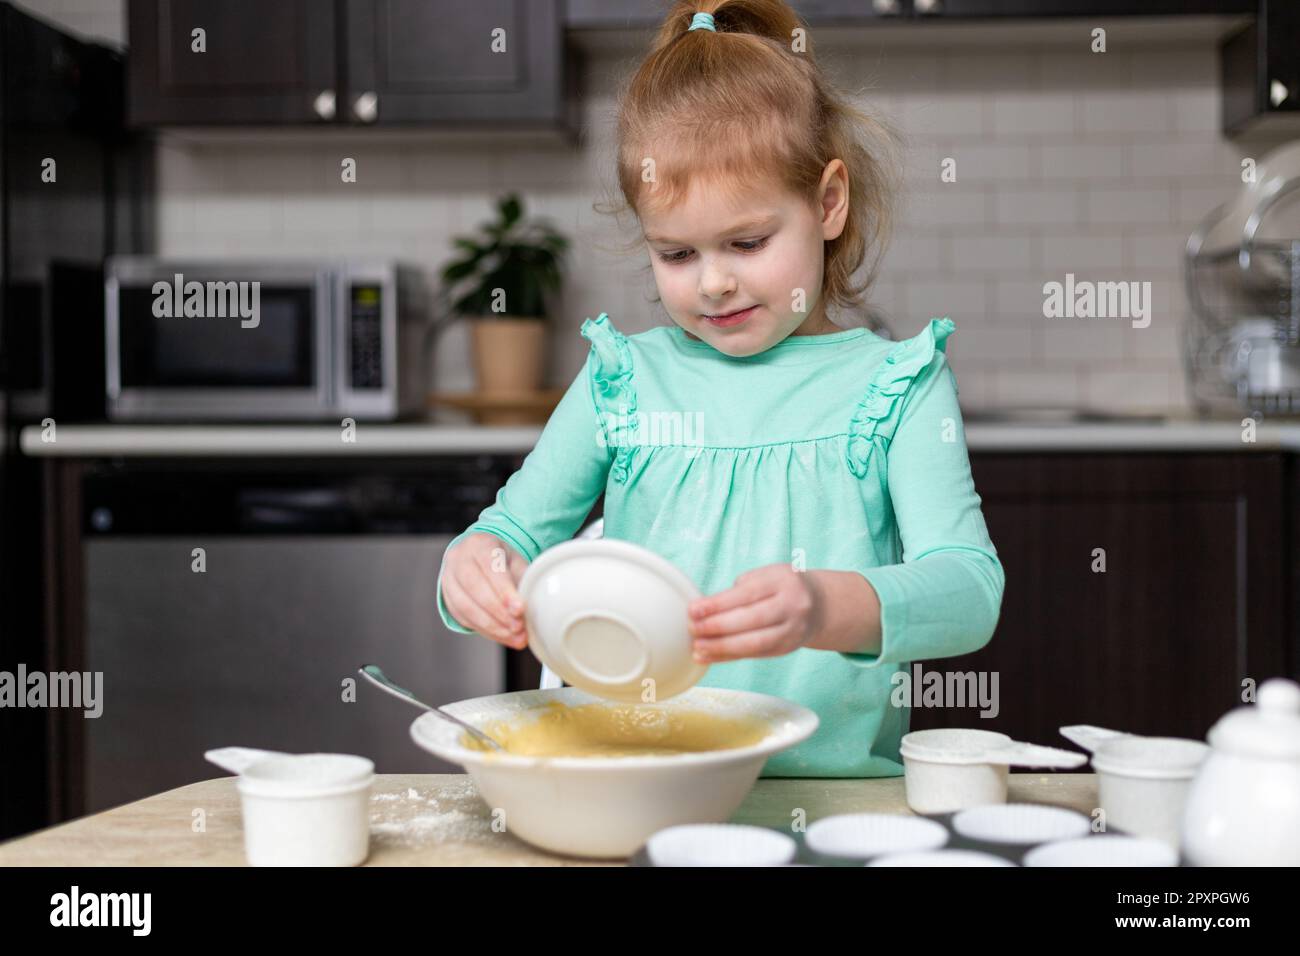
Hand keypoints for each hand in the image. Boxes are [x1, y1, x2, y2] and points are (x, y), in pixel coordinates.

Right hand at [440, 533, 529, 648]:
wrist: (477, 557)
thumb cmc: (499, 559)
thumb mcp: (515, 560)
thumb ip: (524, 579)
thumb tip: (535, 606)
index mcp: (480, 544)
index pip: (491, 568)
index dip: (505, 591)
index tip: (519, 609)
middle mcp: (459, 559)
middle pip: (475, 589)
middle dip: (499, 613)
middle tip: (518, 628)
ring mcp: (449, 579)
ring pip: (466, 607)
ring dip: (492, 626)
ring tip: (514, 637)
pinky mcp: (447, 599)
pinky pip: (464, 619)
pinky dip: (485, 631)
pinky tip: (502, 636)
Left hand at [686, 564, 822, 662]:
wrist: (819, 605)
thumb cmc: (781, 586)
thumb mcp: (765, 576)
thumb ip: (739, 590)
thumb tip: (703, 610)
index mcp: (783, 581)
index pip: (747, 594)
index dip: (718, 604)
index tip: (693, 610)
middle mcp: (792, 607)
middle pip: (751, 620)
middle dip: (718, 627)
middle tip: (693, 629)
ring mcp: (792, 631)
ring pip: (754, 643)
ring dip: (721, 647)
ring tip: (697, 647)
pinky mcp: (786, 649)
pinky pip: (754, 655)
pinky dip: (728, 657)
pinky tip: (707, 656)